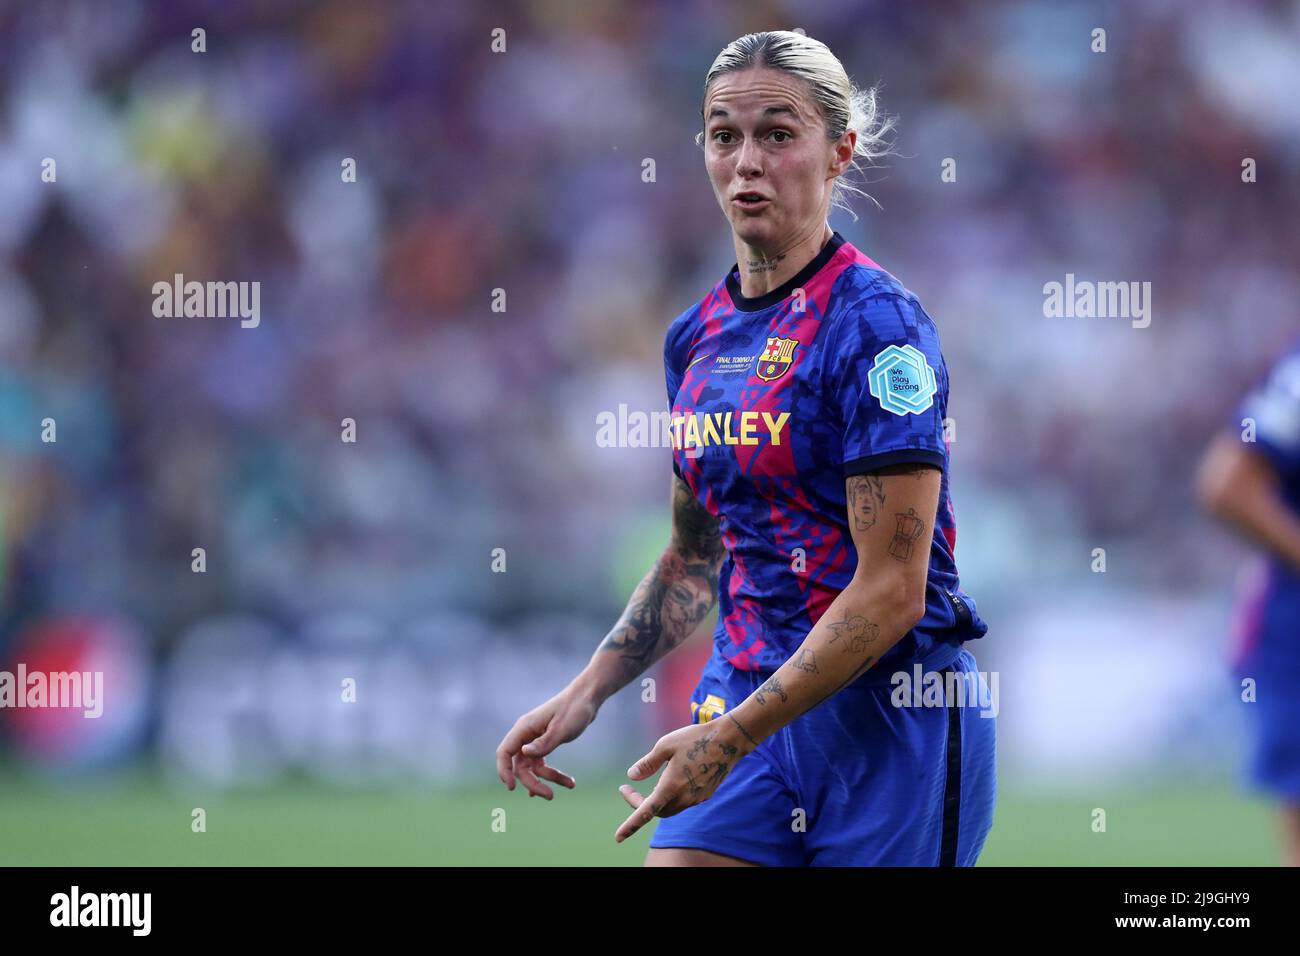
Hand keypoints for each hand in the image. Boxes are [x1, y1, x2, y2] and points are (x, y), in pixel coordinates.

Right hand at [496, 685, 598, 798]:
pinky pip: (543, 763)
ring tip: (571, 784)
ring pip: (534, 767)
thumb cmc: (575, 709)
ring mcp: (535, 739)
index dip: (503, 771)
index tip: (512, 788)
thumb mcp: (561, 729)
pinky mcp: (545, 742)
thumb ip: (543, 743)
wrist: (588, 698)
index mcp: (524, 728)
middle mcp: (526, 735)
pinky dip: (553, 773)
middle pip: (520, 766)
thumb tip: (523, 754)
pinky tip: (565, 782)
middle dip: (533, 782)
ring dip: (549, 778)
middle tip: (550, 796)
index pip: (504, 752)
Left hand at [614, 718, 750, 842]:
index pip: (646, 812)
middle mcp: (684, 797)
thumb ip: (647, 763)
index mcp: (671, 786)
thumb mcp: (665, 745)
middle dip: (640, 804)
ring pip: (671, 808)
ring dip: (657, 801)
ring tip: (650, 784)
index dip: (630, 826)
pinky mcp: (706, 794)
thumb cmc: (695, 738)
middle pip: (657, 811)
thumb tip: (632, 776)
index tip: (618, 837)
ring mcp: (697, 798)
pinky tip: (671, 781)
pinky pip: (684, 802)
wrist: (729, 739)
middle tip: (628, 790)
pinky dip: (672, 797)